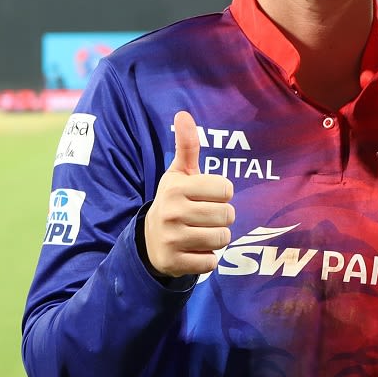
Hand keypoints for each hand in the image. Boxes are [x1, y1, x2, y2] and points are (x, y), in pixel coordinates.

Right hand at [144, 110, 234, 278]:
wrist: (149, 240)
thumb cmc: (174, 201)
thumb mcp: (179, 174)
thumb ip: (186, 146)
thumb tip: (183, 114)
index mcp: (176, 188)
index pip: (226, 189)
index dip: (222, 194)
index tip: (207, 196)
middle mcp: (171, 212)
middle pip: (227, 215)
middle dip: (222, 218)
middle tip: (205, 217)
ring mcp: (171, 239)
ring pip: (222, 239)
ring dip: (218, 238)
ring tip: (201, 232)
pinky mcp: (174, 262)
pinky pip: (211, 262)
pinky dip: (208, 258)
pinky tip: (193, 250)